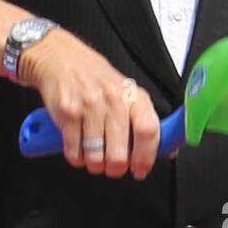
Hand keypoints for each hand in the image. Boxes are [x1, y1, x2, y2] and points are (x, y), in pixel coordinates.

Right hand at [19, 28, 160, 179]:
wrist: (60, 58)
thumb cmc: (95, 79)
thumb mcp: (126, 93)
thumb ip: (144, 121)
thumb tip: (167, 151)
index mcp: (134, 97)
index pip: (148, 131)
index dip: (145, 157)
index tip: (140, 169)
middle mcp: (113, 100)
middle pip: (120, 154)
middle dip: (115, 168)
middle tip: (112, 164)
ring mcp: (89, 107)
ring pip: (95, 158)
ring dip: (94, 164)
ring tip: (93, 153)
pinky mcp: (68, 114)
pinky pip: (74, 153)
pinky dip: (76, 157)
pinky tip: (78, 145)